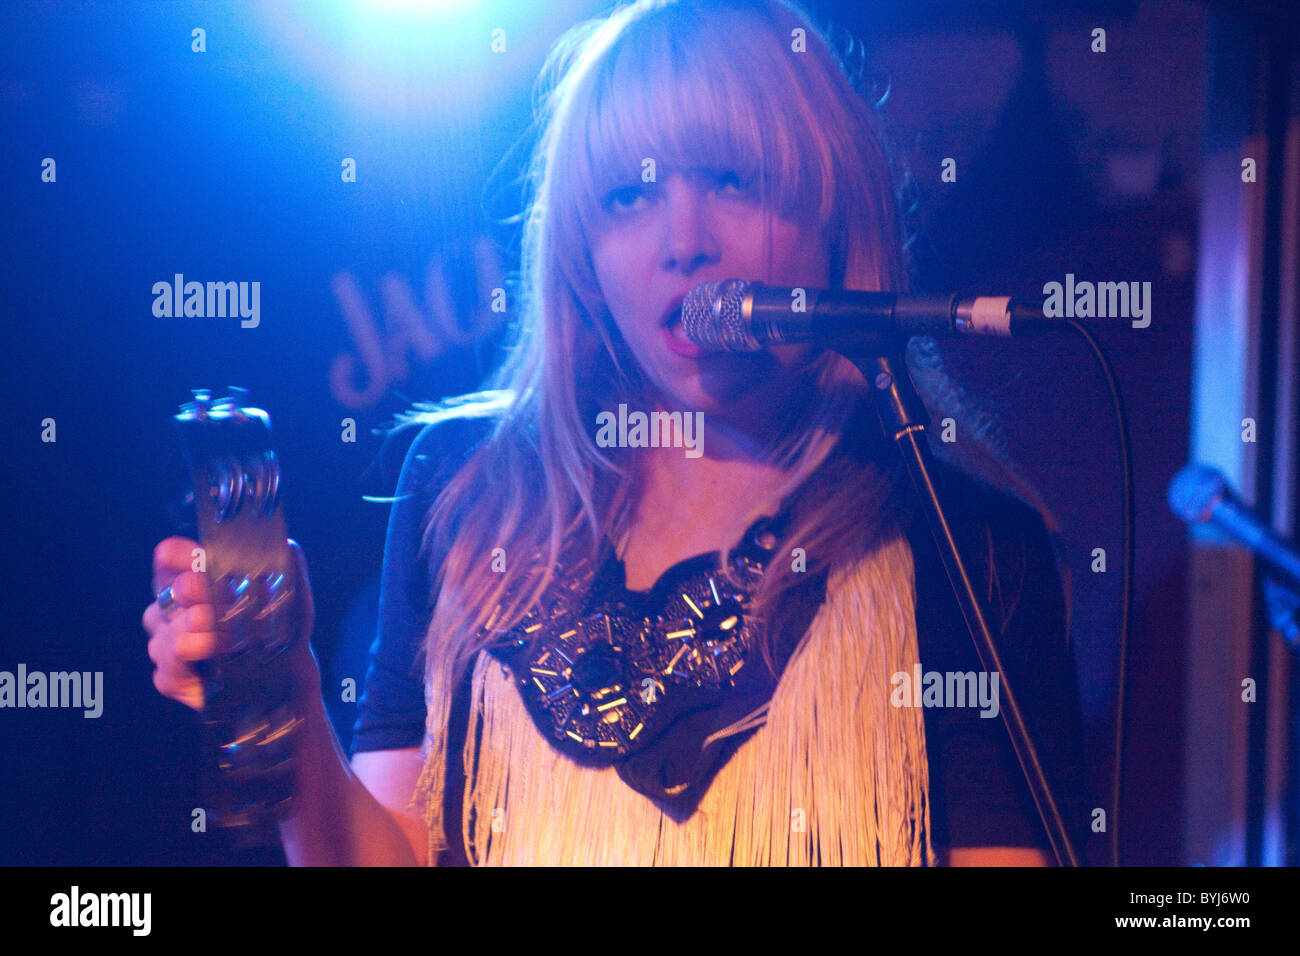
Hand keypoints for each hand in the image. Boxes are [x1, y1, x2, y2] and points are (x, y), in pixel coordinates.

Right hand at [144, 537, 318, 710]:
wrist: (285, 677)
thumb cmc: (279, 630)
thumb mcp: (290, 597)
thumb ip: (289, 568)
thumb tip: (289, 546)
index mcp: (190, 581)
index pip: (169, 557)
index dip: (183, 553)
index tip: (205, 557)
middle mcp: (171, 610)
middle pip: (170, 591)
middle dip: (196, 588)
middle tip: (221, 592)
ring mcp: (166, 644)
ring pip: (168, 632)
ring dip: (201, 630)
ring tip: (232, 634)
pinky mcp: (170, 678)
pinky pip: (170, 668)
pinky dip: (198, 660)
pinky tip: (220, 659)